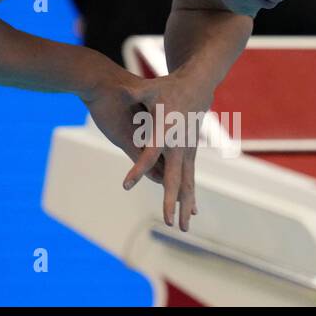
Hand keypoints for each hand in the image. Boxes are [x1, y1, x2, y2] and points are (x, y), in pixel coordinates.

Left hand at [82, 67, 212, 230]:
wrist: (197, 87)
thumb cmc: (168, 88)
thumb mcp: (149, 89)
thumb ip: (133, 92)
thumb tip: (119, 88)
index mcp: (165, 131)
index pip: (149, 155)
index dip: (138, 170)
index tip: (126, 185)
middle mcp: (179, 145)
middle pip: (174, 177)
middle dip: (170, 200)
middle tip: (167, 222)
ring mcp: (188, 151)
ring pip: (187, 183)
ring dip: (184, 206)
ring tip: (183, 228)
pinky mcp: (191, 153)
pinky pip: (189, 178)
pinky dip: (189, 196)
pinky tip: (190, 213)